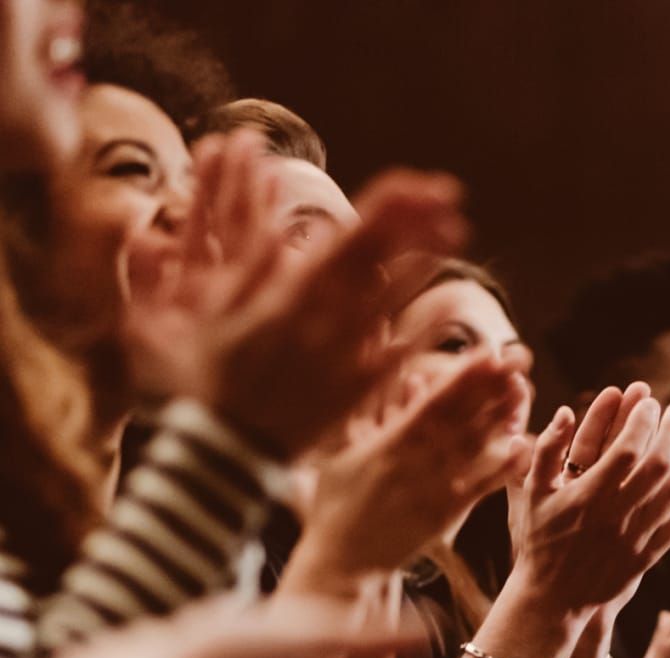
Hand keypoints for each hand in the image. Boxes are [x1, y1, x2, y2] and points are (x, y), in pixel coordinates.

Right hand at [127, 132, 468, 458]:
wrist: (226, 450)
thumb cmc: (209, 378)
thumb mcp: (208, 310)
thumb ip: (243, 262)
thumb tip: (272, 221)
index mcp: (293, 293)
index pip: (353, 237)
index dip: (394, 207)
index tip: (424, 185)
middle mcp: (327, 320)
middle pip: (383, 261)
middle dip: (419, 223)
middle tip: (450, 196)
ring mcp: (347, 357)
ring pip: (397, 302)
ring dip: (425, 264)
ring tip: (452, 235)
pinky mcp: (358, 390)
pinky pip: (399, 356)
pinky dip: (423, 330)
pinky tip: (445, 308)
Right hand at [287, 345, 532, 587]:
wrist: (342, 562)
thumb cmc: (337, 503)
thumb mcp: (342, 451)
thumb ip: (370, 413)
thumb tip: (399, 375)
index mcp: (388, 444)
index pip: (432, 404)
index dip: (461, 378)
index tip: (486, 354)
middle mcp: (415, 464)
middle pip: (459, 419)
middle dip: (488, 389)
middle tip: (517, 361)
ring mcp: (433, 489)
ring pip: (473, 449)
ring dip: (500, 420)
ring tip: (524, 392)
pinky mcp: (445, 515)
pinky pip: (479, 488)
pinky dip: (501, 468)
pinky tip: (523, 447)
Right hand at [507, 391, 669, 619]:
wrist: (553, 599)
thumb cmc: (538, 542)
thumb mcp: (531, 495)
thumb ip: (545, 451)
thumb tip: (565, 411)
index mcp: (587, 498)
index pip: (626, 450)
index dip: (642, 421)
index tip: (650, 402)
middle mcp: (616, 516)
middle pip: (659, 465)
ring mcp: (635, 538)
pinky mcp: (647, 557)